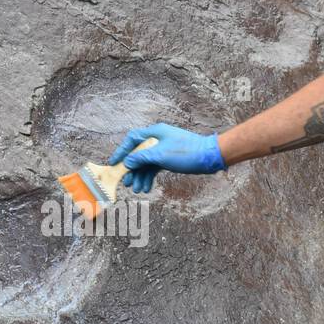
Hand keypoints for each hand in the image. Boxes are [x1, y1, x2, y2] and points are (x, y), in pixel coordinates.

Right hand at [108, 123, 225, 193]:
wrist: (209, 157)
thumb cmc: (187, 153)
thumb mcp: (161, 155)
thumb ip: (141, 158)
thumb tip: (127, 162)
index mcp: (154, 133)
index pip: (131, 140)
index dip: (121, 151)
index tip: (113, 164)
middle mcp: (157, 139)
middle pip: (137, 154)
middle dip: (131, 170)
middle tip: (126, 182)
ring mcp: (163, 149)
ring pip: (146, 163)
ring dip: (140, 176)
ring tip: (137, 190)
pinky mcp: (168, 158)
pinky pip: (154, 167)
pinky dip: (150, 177)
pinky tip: (147, 187)